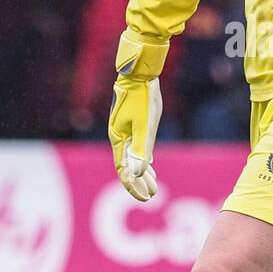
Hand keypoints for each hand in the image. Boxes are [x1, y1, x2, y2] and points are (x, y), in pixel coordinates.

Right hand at [108, 77, 161, 199]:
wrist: (139, 73)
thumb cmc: (142, 97)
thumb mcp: (145, 124)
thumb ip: (140, 148)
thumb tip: (138, 173)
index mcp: (119, 138)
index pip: (124, 170)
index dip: (133, 186)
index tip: (146, 198)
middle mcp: (120, 137)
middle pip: (127, 167)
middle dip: (139, 183)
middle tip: (152, 196)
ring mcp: (125, 130)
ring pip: (132, 158)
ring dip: (143, 173)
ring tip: (154, 186)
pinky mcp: (133, 123)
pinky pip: (136, 147)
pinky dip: (143, 159)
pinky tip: (149, 165)